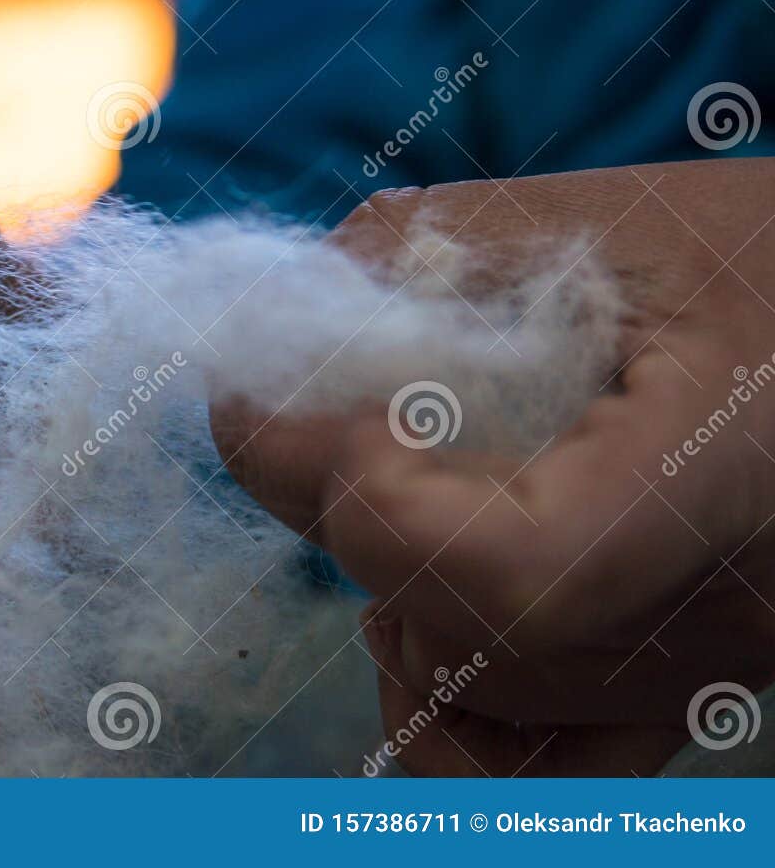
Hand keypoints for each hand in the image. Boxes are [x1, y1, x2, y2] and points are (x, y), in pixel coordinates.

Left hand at [211, 159, 774, 773]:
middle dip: (352, 520)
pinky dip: (435, 692)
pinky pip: (516, 767)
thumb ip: (414, 254)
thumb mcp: (589, 213)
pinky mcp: (674, 701)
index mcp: (713, 473)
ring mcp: (700, 677)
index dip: (380, 504)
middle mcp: (720, 614)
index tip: (367, 417)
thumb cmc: (745, 253)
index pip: (507, 577)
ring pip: (465, 700)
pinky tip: (425, 601)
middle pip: (456, 637)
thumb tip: (254, 344)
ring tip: (420, 493)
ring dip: (391, 592)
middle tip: (359, 423)